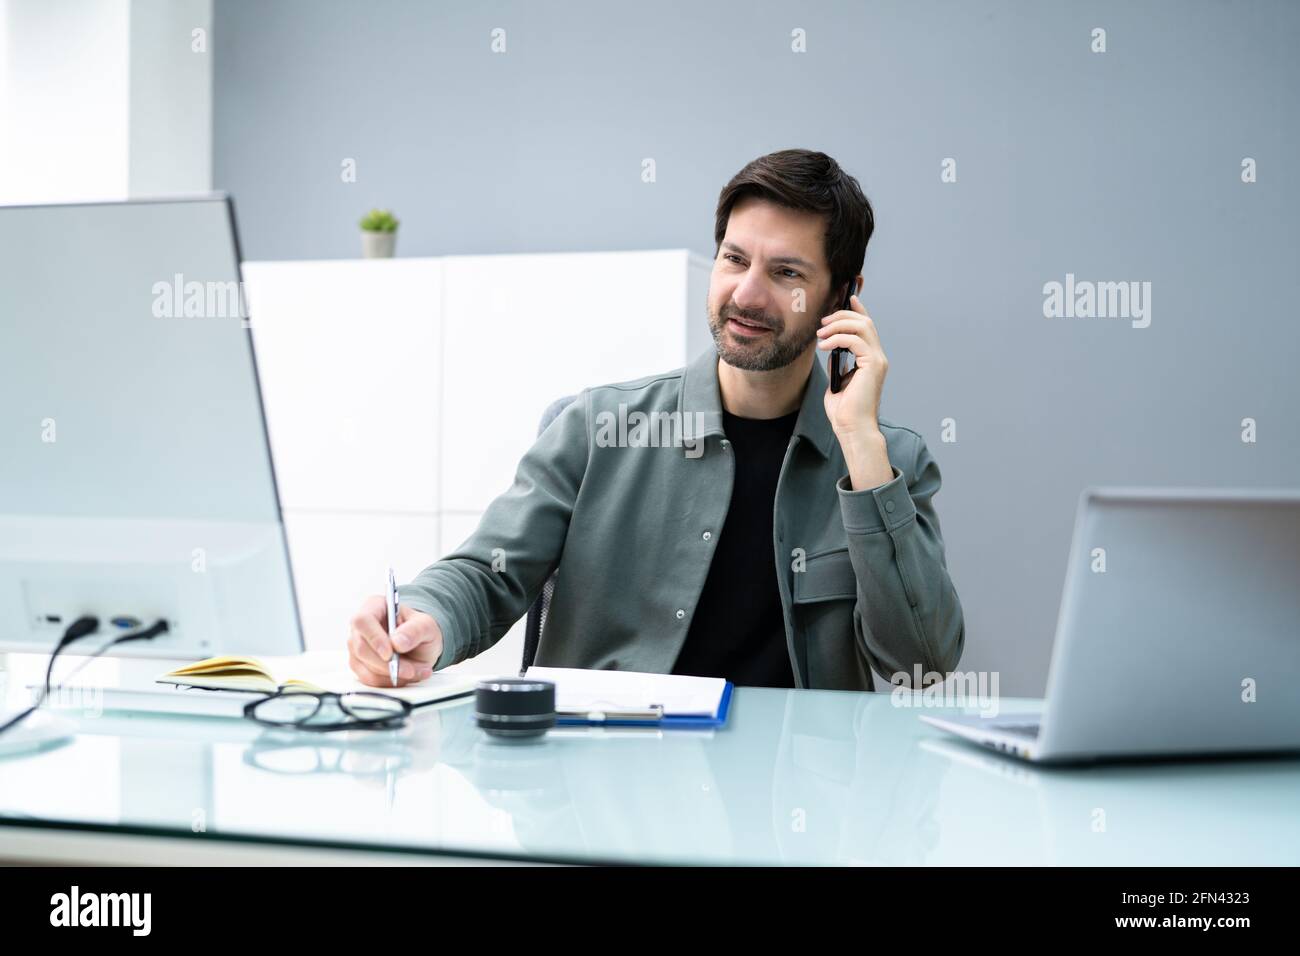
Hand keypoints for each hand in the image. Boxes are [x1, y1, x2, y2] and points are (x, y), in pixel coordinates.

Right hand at [348, 595, 442, 686]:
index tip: (390, 653)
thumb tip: (398, 642)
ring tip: (417, 671)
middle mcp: (361, 628)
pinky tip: (407, 676)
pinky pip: (370, 679)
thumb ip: (414, 630)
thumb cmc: (420, 629)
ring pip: (365, 668)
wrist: (421, 645)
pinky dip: (390, 682)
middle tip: (410, 669)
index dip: (374, 638)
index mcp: (374, 607)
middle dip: (387, 664)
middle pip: (361, 648)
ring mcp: (357, 647)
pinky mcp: (360, 666)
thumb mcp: (426, 625)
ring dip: (393, 675)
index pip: (363, 621)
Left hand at [816, 294, 887, 438]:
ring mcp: (877, 360)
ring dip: (838, 325)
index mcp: (871, 359)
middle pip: (864, 322)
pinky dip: (838, 338)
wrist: (851, 428)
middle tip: (823, 322)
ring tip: (821, 334)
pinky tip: (824, 346)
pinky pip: (856, 340)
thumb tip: (830, 347)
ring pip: (862, 326)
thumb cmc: (844, 410)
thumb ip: (837, 361)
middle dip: (842, 316)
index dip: (857, 309)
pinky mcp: (873, 365)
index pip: (866, 326)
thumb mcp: (837, 379)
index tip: (846, 298)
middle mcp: (878, 357)